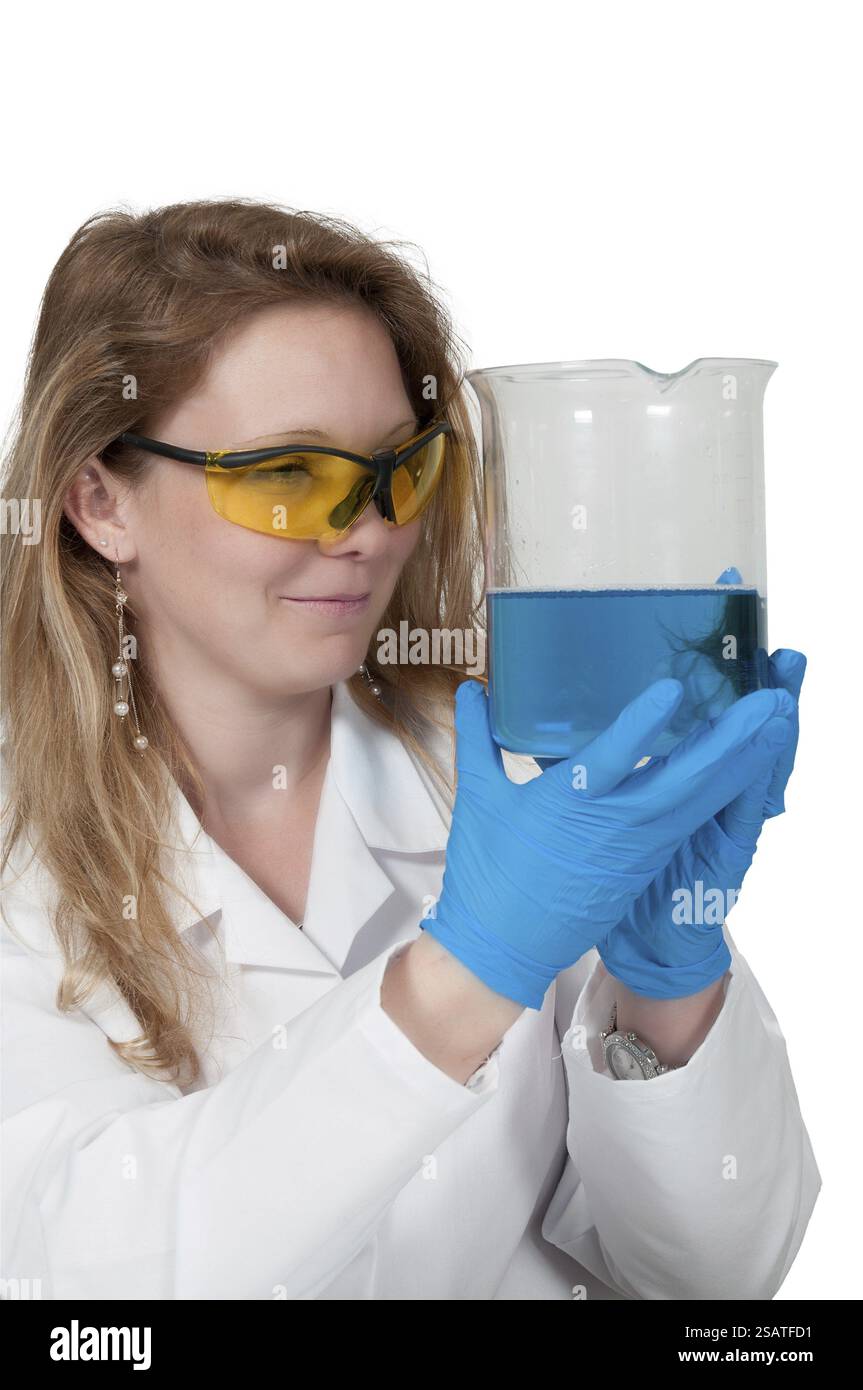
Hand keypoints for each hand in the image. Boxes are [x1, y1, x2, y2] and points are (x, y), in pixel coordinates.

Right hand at [422, 677, 794, 1008]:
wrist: (502, 948)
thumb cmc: (487, 872)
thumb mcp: (479, 799)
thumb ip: (476, 737)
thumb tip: (472, 687)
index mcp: (566, 806)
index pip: (608, 759)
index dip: (639, 725)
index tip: (673, 690)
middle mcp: (612, 826)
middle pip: (682, 780)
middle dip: (730, 741)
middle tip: (771, 703)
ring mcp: (636, 848)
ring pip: (698, 801)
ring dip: (740, 764)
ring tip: (775, 726)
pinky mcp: (646, 863)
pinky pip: (691, 821)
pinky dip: (721, 791)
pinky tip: (744, 765)